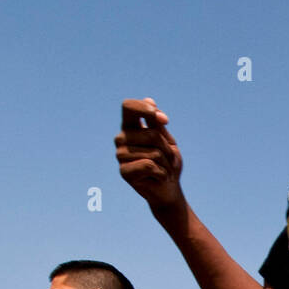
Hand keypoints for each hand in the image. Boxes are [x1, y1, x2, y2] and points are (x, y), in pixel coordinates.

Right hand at [115, 99, 184, 213]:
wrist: (168, 188)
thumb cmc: (167, 162)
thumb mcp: (166, 139)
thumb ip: (156, 122)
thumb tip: (149, 100)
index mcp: (130, 126)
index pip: (128, 106)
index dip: (146, 110)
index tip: (164, 120)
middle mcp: (122, 138)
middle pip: (151, 134)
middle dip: (167, 148)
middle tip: (167, 158)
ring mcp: (120, 155)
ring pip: (153, 152)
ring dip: (166, 163)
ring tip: (163, 169)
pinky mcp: (124, 172)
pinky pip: (149, 166)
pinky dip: (162, 173)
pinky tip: (159, 177)